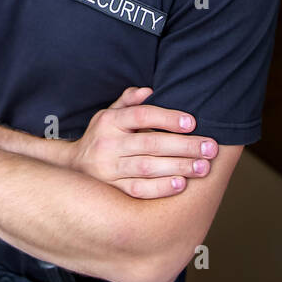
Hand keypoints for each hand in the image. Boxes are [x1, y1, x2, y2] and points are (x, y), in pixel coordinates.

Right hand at [68, 87, 217, 198]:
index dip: (167, 118)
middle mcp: (107, 144)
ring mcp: (108, 169)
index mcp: (109, 121)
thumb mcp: (108, 115)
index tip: (193, 122)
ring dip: (178, 167)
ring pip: (147, 167)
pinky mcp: (111, 191)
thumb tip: (149, 90)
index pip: (141, 115)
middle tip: (210, 148)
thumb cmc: (100, 138)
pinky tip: (181, 184)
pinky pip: (139, 190)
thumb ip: (128, 102)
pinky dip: (161, 188)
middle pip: (150, 143)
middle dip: (184, 146)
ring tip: (203, 167)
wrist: (72, 168)